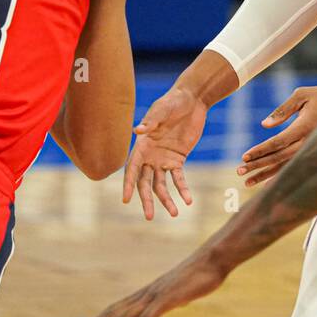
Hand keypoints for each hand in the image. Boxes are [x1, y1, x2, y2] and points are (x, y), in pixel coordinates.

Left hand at [80, 253, 224, 316]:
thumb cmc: (200, 275)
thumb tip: (179, 302)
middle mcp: (145, 295)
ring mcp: (155, 296)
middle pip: (113, 316)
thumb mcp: (182, 292)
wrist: (213, 259)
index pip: (114, 310)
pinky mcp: (167, 298)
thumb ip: (176, 298)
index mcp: (146, 295)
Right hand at [124, 87, 205, 219]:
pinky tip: (188, 201)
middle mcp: (149, 156)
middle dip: (147, 199)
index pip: (132, 169)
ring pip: (161, 184)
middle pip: (145, 182)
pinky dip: (183, 189)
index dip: (128, 184)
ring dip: (167, 199)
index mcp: (141, 146)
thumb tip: (137, 131)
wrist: (192, 100)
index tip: (125, 199)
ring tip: (174, 213)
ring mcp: (163, 159)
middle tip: (149, 217)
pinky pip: (179, 178)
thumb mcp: (162, 110)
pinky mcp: (178, 159)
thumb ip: (151, 122)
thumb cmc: (172, 102)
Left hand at [237, 77, 316, 185]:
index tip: (245, 156)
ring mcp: (313, 149)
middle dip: (258, 165)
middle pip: (279, 157)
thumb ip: (283, 109)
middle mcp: (309, 141)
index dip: (261, 150)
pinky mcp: (314, 151)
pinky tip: (268, 184)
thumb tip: (264, 125)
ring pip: (286, 166)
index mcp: (305, 126)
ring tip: (247, 181)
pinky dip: (280, 175)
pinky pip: (295, 166)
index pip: (278, 142)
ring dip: (266, 175)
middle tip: (239, 171)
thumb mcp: (302, 95)